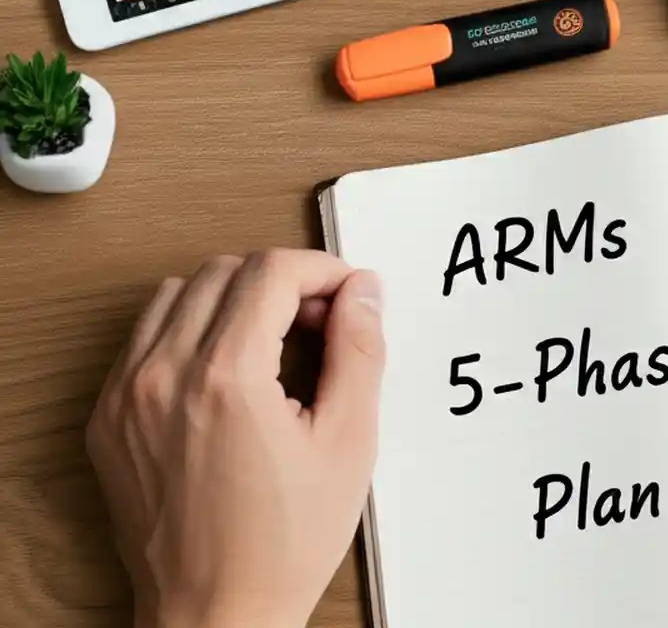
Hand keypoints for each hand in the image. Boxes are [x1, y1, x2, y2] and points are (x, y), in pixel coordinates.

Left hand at [86, 250, 385, 627]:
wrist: (216, 614)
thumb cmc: (282, 545)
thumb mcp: (347, 444)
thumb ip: (358, 353)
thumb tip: (362, 292)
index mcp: (225, 379)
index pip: (271, 273)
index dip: (321, 270)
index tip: (347, 292)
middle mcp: (163, 376)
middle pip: (224, 272)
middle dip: (282, 282)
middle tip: (320, 322)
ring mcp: (126, 397)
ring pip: (177, 294)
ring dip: (232, 299)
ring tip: (273, 343)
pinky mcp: (109, 420)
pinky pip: (144, 339)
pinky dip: (189, 332)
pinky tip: (228, 372)